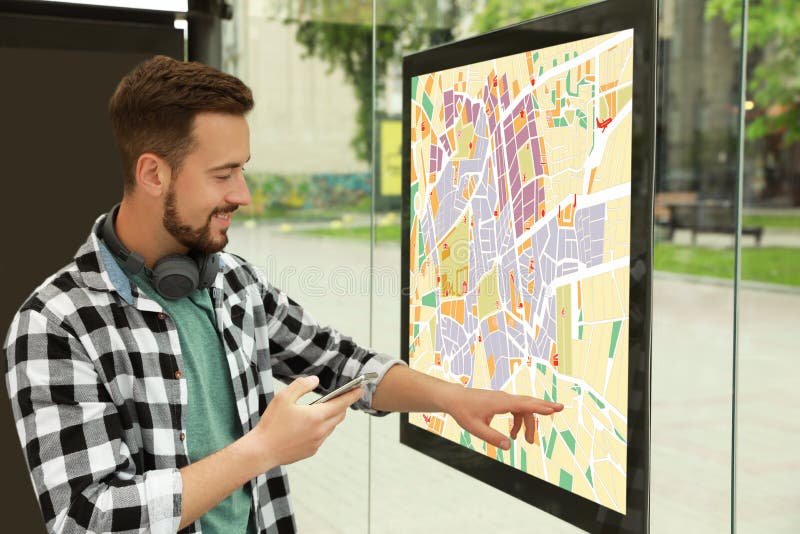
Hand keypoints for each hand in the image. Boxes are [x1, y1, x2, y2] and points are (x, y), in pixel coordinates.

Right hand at [247, 375, 363, 471]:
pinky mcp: (311, 451)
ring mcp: (317, 442)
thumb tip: (315, 381)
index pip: (341, 403)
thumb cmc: (271, 424)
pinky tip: (308, 425)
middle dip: (341, 405)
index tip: (360, 388)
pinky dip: (321, 428)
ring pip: (331, 426)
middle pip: (339, 415)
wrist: (261, 451)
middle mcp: (320, 431)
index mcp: (316, 416)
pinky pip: (322, 436)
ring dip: (330, 417)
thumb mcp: (283, 397)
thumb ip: (301, 386)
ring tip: (320, 409)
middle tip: (339, 396)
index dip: (352, 395)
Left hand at [444, 386, 562, 450]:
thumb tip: (509, 446)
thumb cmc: (463, 411)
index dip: (539, 406)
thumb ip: (492, 438)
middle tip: (560, 409)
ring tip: (528, 441)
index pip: (523, 404)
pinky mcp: (500, 401)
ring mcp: (503, 398)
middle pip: (528, 402)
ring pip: (522, 408)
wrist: (455, 399)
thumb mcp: (475, 428)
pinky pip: (516, 409)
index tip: (553, 408)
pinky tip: (513, 435)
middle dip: (544, 407)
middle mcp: (504, 398)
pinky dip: (519, 421)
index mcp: (499, 402)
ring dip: (527, 424)